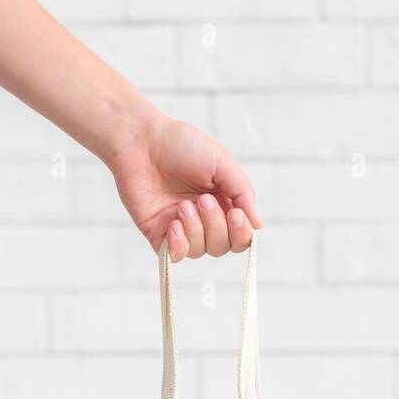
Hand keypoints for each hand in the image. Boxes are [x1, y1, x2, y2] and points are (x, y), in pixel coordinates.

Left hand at [108, 111, 262, 259]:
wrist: (140, 142)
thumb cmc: (180, 145)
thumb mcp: (222, 162)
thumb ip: (242, 193)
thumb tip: (258, 225)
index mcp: (223, 202)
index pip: (241, 235)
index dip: (241, 232)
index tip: (235, 214)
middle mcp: (204, 219)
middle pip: (223, 246)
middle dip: (215, 226)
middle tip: (202, 200)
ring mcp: (182, 228)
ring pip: (202, 251)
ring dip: (196, 229)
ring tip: (182, 205)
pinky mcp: (159, 234)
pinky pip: (176, 256)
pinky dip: (179, 244)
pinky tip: (174, 224)